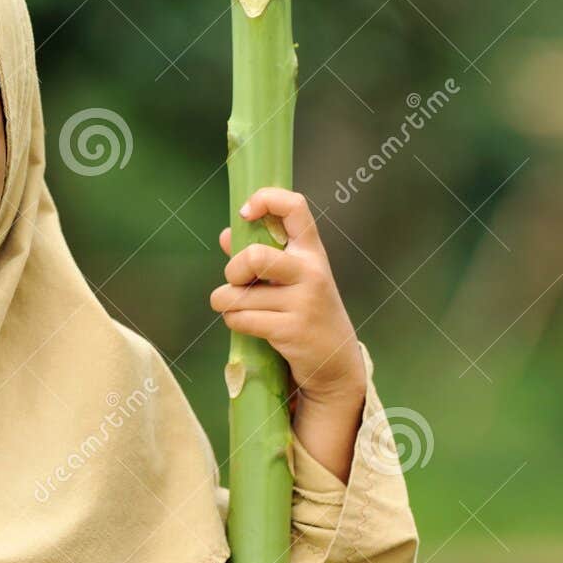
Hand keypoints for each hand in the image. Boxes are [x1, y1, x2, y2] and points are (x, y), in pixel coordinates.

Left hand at [211, 187, 365, 413]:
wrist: (336, 363)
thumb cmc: (307, 313)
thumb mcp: (292, 280)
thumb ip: (261, 257)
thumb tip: (226, 235)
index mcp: (311, 252)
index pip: (295, 207)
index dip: (265, 199)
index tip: (245, 213)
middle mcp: (311, 272)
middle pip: (254, 257)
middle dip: (232, 271)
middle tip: (236, 282)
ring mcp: (303, 302)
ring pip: (238, 295)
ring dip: (226, 303)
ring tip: (235, 308)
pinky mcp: (291, 330)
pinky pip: (242, 319)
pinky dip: (234, 322)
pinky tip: (245, 325)